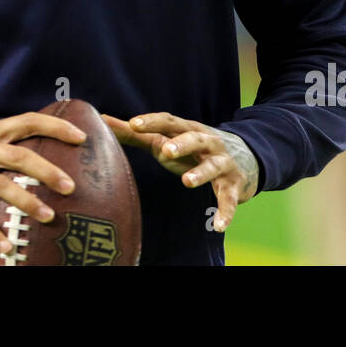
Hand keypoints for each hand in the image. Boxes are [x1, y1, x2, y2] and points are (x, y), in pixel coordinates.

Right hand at [0, 112, 85, 256]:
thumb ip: (5, 142)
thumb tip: (42, 151)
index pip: (28, 121)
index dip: (55, 126)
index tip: (80, 136)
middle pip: (20, 156)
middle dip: (48, 171)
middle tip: (71, 186)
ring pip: (1, 186)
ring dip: (27, 203)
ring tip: (49, 217)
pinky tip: (8, 246)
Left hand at [102, 111, 258, 232]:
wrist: (243, 157)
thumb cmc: (191, 149)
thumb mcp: (167, 139)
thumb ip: (135, 132)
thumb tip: (102, 120)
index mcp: (187, 129)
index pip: (169, 121)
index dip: (152, 122)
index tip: (134, 123)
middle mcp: (207, 142)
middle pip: (195, 138)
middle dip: (182, 144)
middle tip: (166, 151)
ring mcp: (222, 163)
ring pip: (213, 166)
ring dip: (201, 173)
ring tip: (186, 182)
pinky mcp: (233, 185)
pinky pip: (229, 199)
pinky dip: (225, 212)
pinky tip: (218, 226)